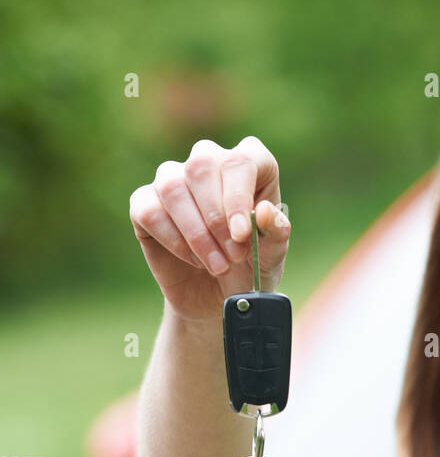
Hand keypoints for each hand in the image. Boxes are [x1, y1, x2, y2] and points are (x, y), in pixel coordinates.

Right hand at [129, 135, 290, 321]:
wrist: (218, 296)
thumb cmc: (250, 267)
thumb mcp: (271, 256)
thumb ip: (276, 233)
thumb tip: (265, 211)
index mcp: (247, 164)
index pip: (241, 161)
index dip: (238, 197)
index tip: (242, 235)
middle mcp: (207, 162)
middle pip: (202, 167)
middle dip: (217, 220)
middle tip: (233, 257)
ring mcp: (172, 179)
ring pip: (173, 187)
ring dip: (196, 234)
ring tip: (218, 266)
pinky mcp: (145, 203)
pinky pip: (149, 211)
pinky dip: (173, 241)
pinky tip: (193, 259)